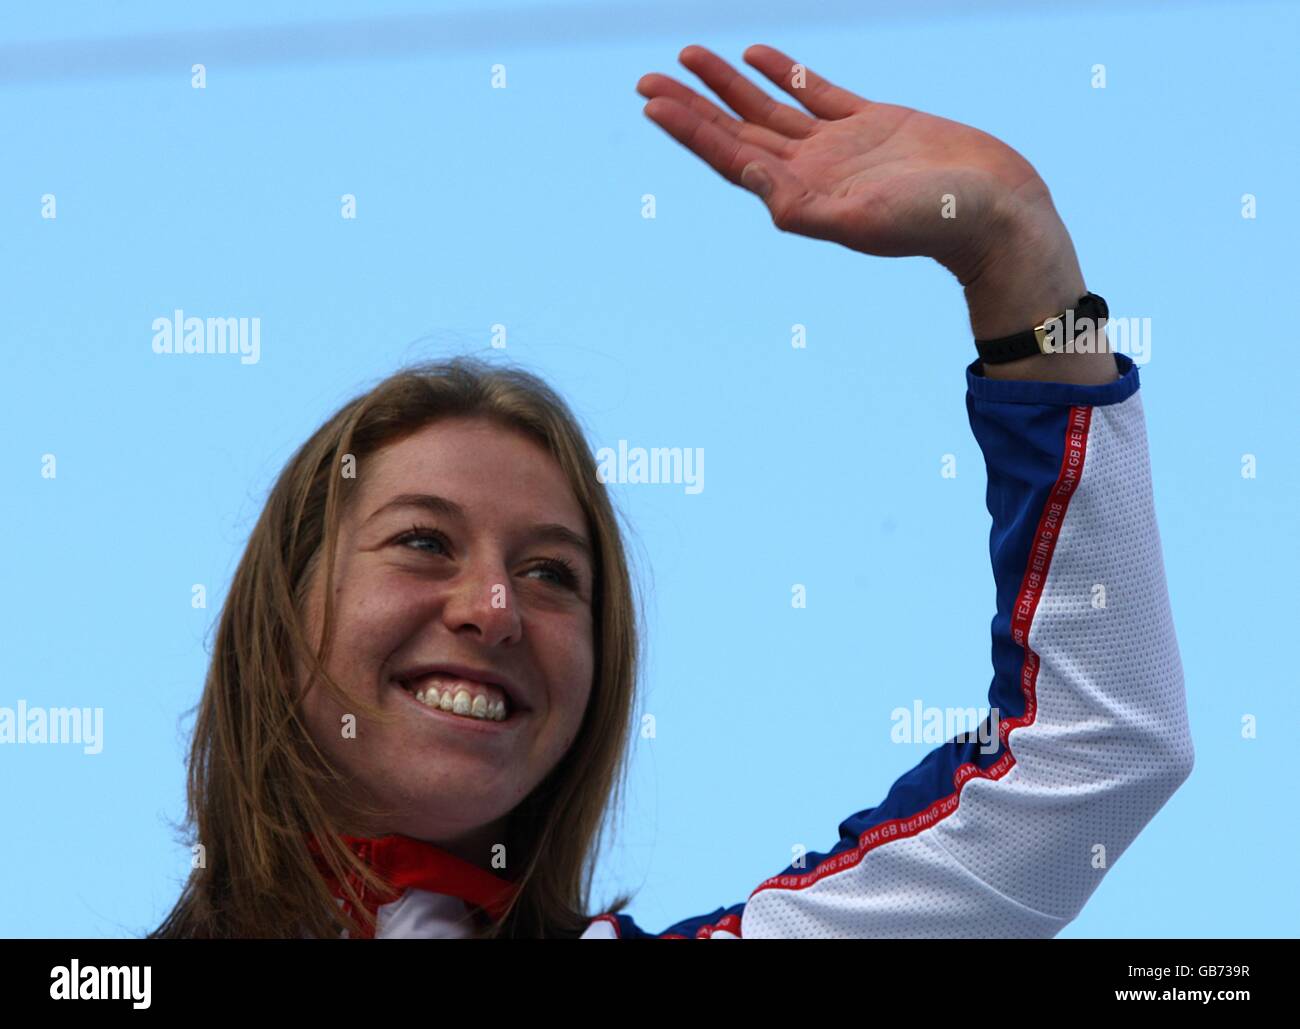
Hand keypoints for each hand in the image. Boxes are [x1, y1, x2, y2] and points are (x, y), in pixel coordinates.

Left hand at [637, 44, 1055, 285]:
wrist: (996, 214)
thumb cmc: (932, 224)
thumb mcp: (860, 219)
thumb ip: (799, 203)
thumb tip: (743, 174)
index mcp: (800, 194)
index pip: (728, 155)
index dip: (688, 128)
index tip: (650, 101)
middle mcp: (810, 170)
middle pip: (736, 130)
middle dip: (691, 104)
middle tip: (647, 78)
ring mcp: (839, 146)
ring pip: (769, 107)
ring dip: (728, 84)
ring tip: (691, 55)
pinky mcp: (872, 123)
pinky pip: (816, 91)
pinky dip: (785, 73)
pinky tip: (757, 56)